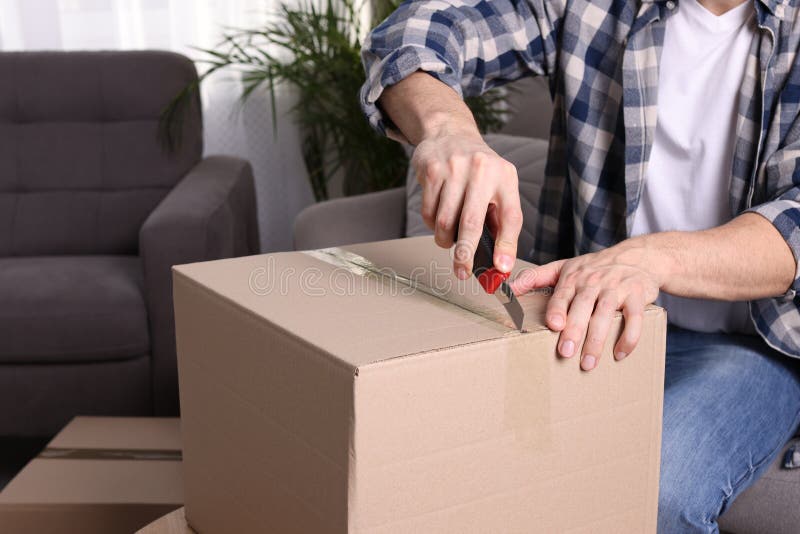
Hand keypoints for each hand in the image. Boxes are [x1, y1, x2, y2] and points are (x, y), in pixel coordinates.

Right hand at [411, 128, 522, 278]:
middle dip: (465, 255)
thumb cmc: (479, 170)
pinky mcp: (432, 171)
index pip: (510, 217)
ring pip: (444, 222)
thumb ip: (500, 220)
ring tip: (449, 238)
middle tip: (462, 271)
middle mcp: (482, 170)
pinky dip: (431, 225)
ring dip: (445, 239)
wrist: (451, 134)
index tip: (501, 267)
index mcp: (505, 177)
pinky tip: (438, 216)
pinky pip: (428, 212)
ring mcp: (454, 169)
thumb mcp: (499, 186)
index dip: (507, 245)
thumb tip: (499, 261)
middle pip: (471, 223)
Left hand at [510, 238, 663, 370]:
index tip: (554, 324)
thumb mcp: (563, 267)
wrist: (638, 256)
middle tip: (565, 353)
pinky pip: (635, 318)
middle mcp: (594, 281)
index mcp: (574, 277)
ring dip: (597, 340)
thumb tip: (507, 289)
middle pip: (583, 307)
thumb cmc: (594, 267)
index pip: (563, 293)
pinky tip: (619, 354)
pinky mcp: (638, 295)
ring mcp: (617, 288)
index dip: (558, 308)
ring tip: (588, 363)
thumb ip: (535, 277)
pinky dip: (629, 337)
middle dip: (575, 330)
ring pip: (606, 315)